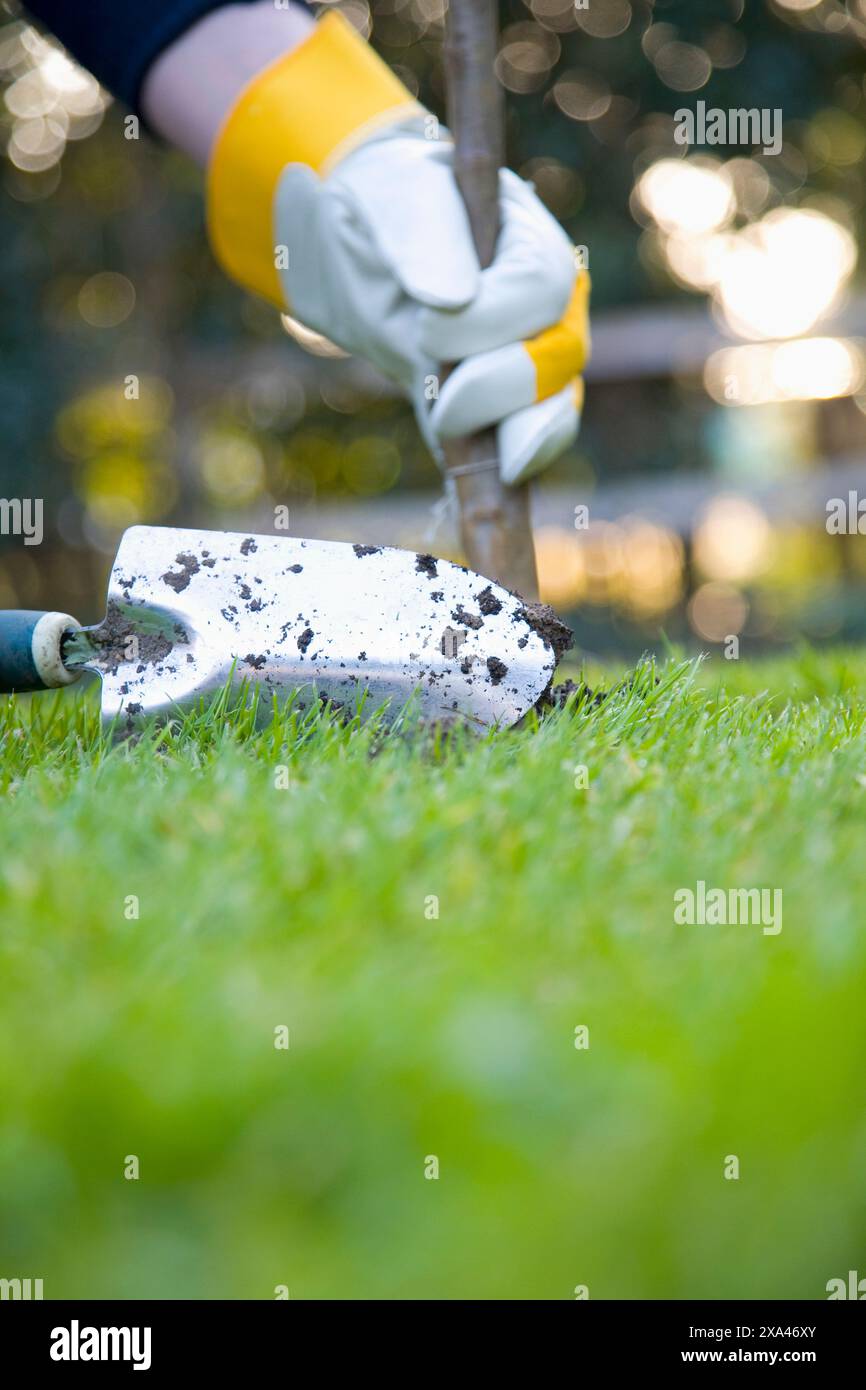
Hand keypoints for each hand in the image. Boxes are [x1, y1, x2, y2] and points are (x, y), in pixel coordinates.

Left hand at [275, 124, 589, 486]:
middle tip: (439, 400)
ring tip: (453, 432)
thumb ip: (427, 240)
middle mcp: (550, 311)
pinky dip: (495, 475)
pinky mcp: (495, 414)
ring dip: (509, 439)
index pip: (542, 291)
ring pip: (552, 418)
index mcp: (536, 246)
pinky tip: (477, 494)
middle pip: (560, 362)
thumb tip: (451, 301)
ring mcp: (529, 367)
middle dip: (498, 389)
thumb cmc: (385, 207)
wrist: (354, 247)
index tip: (428, 327)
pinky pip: (515, 455)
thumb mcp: (396, 201)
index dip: (491, 320)